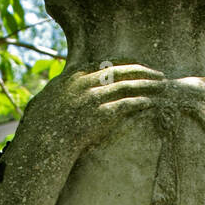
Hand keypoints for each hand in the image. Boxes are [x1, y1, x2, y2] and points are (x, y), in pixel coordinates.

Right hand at [18, 64, 167, 153]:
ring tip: (162, 86)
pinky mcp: (101, 114)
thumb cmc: (43, 126)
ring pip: (127, 85)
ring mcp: (93, 98)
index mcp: (74, 77)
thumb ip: (63, 87)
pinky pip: (127, 104)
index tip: (139, 64)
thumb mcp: (48, 98)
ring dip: (147, 84)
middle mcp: (85, 83)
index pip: (106, 62)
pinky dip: (141, 101)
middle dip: (142, 70)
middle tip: (158, 74)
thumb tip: (67, 81)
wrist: (42, 142)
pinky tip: (151, 102)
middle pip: (121, 70)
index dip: (126, 62)